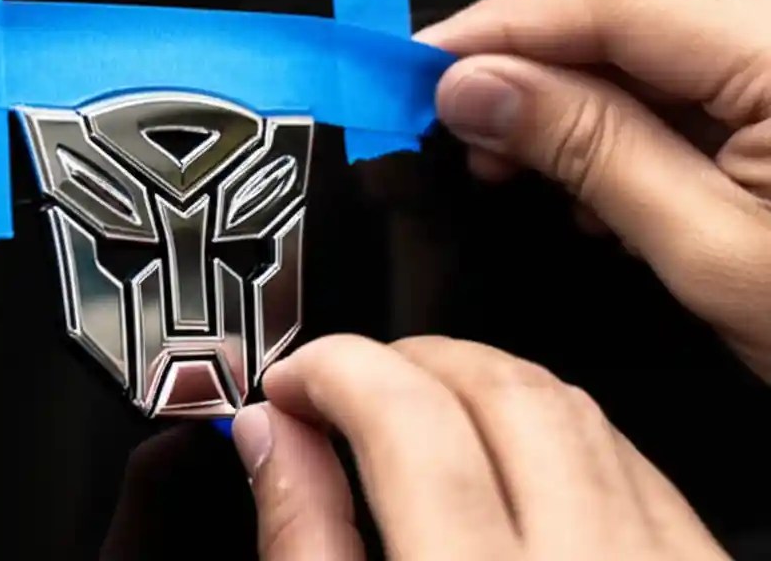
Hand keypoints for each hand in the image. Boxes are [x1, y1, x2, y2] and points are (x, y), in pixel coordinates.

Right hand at [232, 335, 728, 559]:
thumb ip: (305, 542)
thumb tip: (270, 439)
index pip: (407, 419)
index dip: (333, 371)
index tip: (294, 383)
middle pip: (501, 392)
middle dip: (406, 363)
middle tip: (347, 393)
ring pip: (573, 409)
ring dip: (480, 387)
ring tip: (419, 422)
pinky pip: (635, 460)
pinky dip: (558, 434)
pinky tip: (510, 467)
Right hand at [416, 0, 770, 380]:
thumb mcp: (709, 250)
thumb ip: (591, 152)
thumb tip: (478, 89)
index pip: (618, 1)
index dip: (504, 24)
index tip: (420, 64)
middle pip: (630, 17)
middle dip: (526, 62)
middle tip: (443, 117)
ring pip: (651, 54)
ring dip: (565, 99)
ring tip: (503, 160)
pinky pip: (687, 93)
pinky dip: (618, 130)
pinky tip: (581, 185)